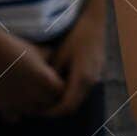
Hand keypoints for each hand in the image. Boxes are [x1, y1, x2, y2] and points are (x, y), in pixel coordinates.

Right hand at [0, 31, 67, 121]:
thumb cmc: (18, 48)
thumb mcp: (40, 51)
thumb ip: (53, 60)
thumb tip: (59, 65)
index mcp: (46, 81)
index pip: (62, 92)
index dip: (59, 87)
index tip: (54, 81)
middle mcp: (35, 95)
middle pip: (50, 104)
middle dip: (49, 98)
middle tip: (43, 89)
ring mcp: (19, 103)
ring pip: (34, 112)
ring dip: (34, 106)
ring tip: (29, 94)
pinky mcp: (4, 107)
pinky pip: (14, 118)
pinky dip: (15, 112)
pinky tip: (14, 101)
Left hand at [47, 0, 106, 114]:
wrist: (95, 22)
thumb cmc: (76, 35)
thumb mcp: (60, 54)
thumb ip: (53, 75)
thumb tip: (41, 90)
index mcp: (82, 78)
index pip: (67, 106)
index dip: (52, 112)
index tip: (39, 112)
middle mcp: (92, 81)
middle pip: (74, 106)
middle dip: (57, 110)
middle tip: (40, 108)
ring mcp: (96, 78)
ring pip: (79, 99)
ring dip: (65, 102)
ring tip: (47, 98)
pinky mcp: (97, 73)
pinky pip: (83, 90)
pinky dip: (71, 93)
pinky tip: (59, 87)